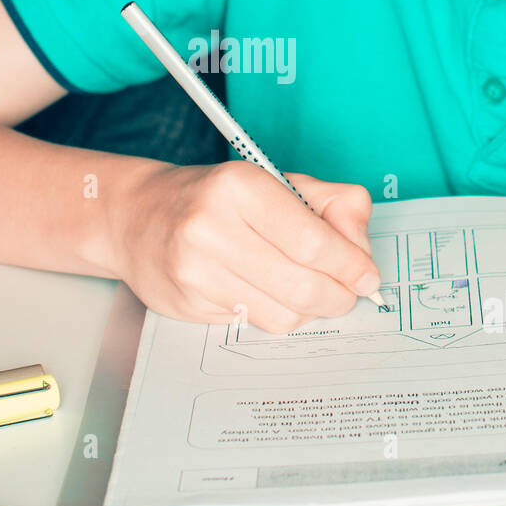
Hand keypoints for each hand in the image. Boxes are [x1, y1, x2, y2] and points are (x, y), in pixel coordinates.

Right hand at [109, 160, 380, 333]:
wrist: (138, 216)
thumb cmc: (217, 198)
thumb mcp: (278, 181)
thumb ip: (333, 204)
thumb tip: (362, 252)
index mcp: (240, 186)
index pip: (313, 241)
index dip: (351, 265)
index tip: (367, 277)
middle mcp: (211, 227)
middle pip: (303, 285)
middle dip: (339, 296)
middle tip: (347, 293)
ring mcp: (194, 270)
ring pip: (283, 314)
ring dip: (309, 310)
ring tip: (307, 291)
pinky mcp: (187, 304)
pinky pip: (257, 324)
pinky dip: (277, 314)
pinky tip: (269, 292)